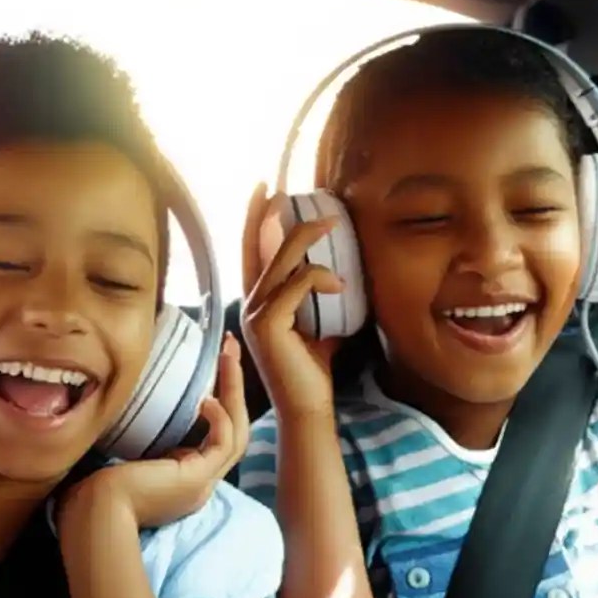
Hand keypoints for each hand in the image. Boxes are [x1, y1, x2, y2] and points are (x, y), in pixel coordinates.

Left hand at [62, 333, 251, 529]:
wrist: (91, 515)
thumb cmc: (95, 490)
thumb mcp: (127, 455)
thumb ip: (142, 437)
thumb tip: (135, 403)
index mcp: (184, 480)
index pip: (216, 437)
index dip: (220, 402)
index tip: (212, 369)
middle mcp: (200, 483)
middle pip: (235, 430)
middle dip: (233, 386)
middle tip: (230, 348)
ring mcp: (202, 483)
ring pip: (237, 433)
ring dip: (234, 391)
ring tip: (227, 356)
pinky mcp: (197, 478)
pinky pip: (224, 443)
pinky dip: (220, 418)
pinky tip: (207, 399)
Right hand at [241, 182, 342, 419]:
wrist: (308, 408)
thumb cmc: (315, 370)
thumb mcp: (321, 326)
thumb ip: (322, 301)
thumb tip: (346, 276)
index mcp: (260, 303)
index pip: (252, 252)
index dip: (255, 220)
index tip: (264, 190)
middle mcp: (251, 305)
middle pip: (260, 248)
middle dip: (272, 215)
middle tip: (289, 190)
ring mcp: (255, 314)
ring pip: (280, 262)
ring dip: (306, 238)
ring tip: (332, 224)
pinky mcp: (267, 325)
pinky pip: (295, 286)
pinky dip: (319, 278)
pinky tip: (342, 285)